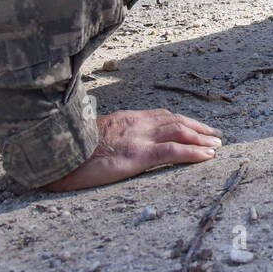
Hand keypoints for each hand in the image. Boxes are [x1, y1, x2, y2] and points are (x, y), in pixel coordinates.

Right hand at [43, 109, 221, 190]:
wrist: (54, 149)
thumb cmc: (66, 148)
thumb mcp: (89, 138)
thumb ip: (105, 136)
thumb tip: (109, 144)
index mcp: (124, 119)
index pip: (159, 115)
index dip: (180, 120)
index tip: (193, 126)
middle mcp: (135, 123)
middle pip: (175, 120)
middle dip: (197, 127)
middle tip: (215, 134)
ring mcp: (138, 138)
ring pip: (180, 132)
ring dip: (202, 137)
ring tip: (217, 144)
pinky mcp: (137, 156)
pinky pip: (173, 151)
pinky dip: (194, 152)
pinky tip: (207, 155)